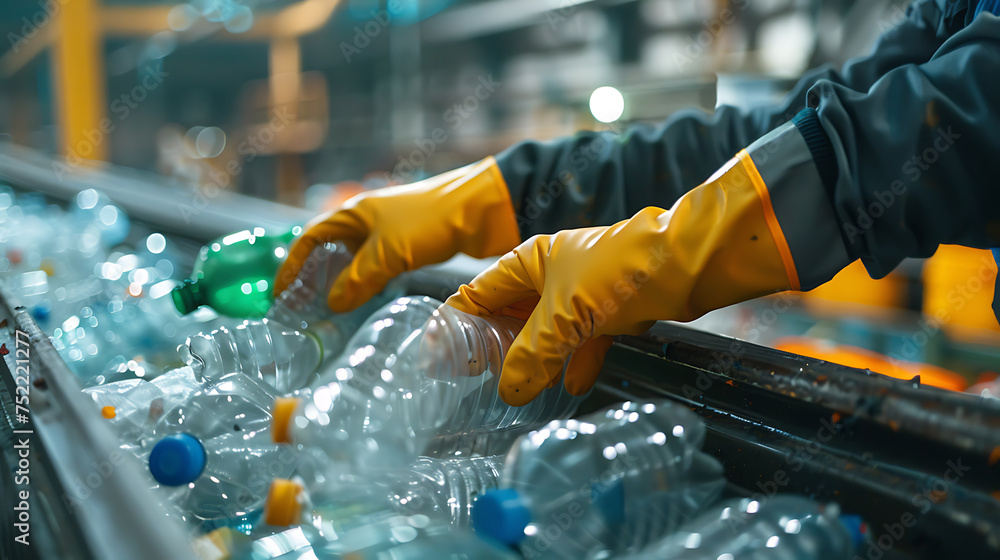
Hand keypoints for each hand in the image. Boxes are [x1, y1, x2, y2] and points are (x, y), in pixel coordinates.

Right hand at [275, 157, 520, 311]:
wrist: (480, 209)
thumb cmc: (430, 221)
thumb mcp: (388, 254)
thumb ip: (358, 280)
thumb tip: (332, 304)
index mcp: (352, 213)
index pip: (309, 239)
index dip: (292, 265)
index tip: (280, 293)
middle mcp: (365, 220)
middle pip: (329, 249)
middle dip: (313, 277)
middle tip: (302, 307)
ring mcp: (387, 231)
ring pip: (354, 260)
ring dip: (341, 282)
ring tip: (329, 310)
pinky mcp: (408, 243)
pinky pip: (377, 265)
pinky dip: (366, 282)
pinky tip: (366, 300)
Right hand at [446, 153, 795, 404]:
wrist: (680, 263)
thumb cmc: (616, 273)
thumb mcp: (563, 317)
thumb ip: (531, 355)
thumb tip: (507, 392)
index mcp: (527, 261)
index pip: (477, 292)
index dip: (455, 323)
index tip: (437, 355)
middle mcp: (549, 272)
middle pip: (509, 313)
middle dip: (494, 346)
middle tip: (471, 377)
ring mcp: (579, 289)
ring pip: (545, 329)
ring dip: (534, 357)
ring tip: (514, 387)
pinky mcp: (608, 307)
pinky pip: (582, 338)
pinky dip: (576, 360)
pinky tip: (573, 385)